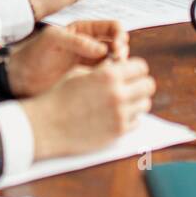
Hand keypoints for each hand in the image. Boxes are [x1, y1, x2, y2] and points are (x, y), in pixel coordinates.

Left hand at [4, 22, 123, 95]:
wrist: (20, 77)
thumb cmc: (33, 53)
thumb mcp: (53, 40)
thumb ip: (77, 41)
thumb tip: (103, 49)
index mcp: (83, 30)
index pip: (111, 27)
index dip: (119, 34)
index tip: (118, 45)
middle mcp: (90, 45)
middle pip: (117, 45)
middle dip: (122, 51)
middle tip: (118, 60)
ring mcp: (89, 63)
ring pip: (114, 62)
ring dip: (118, 66)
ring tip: (112, 72)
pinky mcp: (86, 79)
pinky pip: (104, 77)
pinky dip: (110, 78)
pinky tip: (105, 82)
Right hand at [21, 58, 155, 159]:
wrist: (47, 125)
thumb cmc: (60, 96)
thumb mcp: (80, 73)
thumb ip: (103, 69)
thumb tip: (120, 65)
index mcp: (108, 75)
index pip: (140, 67)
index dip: (135, 68)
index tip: (130, 72)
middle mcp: (117, 94)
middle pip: (148, 85)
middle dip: (140, 83)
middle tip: (131, 86)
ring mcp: (119, 114)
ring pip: (145, 104)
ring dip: (136, 101)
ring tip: (123, 101)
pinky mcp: (117, 132)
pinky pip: (136, 121)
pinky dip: (130, 117)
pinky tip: (116, 115)